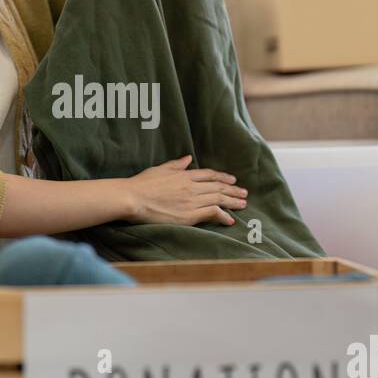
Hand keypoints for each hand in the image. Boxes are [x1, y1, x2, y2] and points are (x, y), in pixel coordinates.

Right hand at [123, 155, 247, 226]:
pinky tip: (230, 219)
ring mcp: (191, 200)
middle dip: (233, 190)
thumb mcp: (160, 169)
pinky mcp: (189, 215)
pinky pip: (212, 213)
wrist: (133, 198)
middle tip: (244, 193)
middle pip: (218, 187)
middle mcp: (191, 187)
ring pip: (218, 199)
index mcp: (184, 175)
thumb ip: (176, 165)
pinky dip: (223, 215)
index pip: (209, 175)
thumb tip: (187, 158)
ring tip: (243, 204)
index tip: (233, 180)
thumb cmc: (142, 184)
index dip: (223, 177)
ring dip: (232, 201)